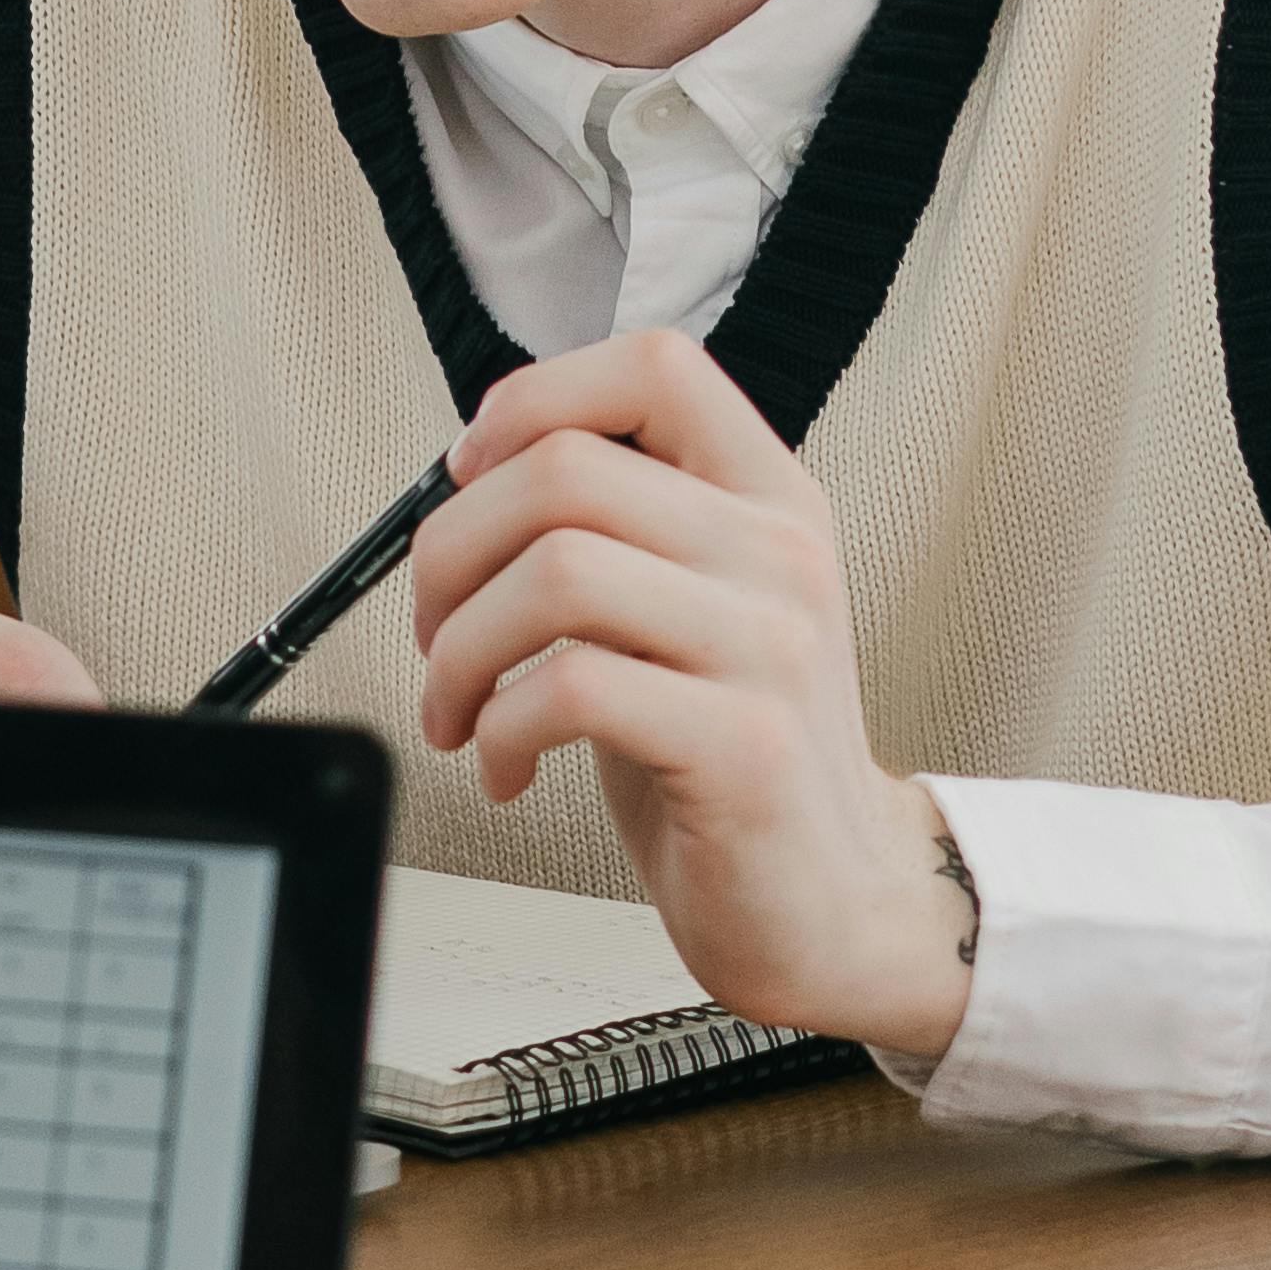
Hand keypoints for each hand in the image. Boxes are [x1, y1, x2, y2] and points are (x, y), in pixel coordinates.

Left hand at [402, 329, 982, 1069]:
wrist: (835, 901)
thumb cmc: (729, 751)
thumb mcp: (690, 606)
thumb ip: (619, 527)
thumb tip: (471, 474)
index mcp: (769, 499)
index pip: (654, 367)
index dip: (533, 401)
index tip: (469, 477)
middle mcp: (780, 556)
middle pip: (564, 470)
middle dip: (450, 549)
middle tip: (435, 630)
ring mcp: (770, 649)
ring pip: (555, 570)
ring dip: (461, 646)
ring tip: (460, 705)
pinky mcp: (742, 747)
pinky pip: (568, 688)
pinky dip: (499, 727)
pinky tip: (506, 765)